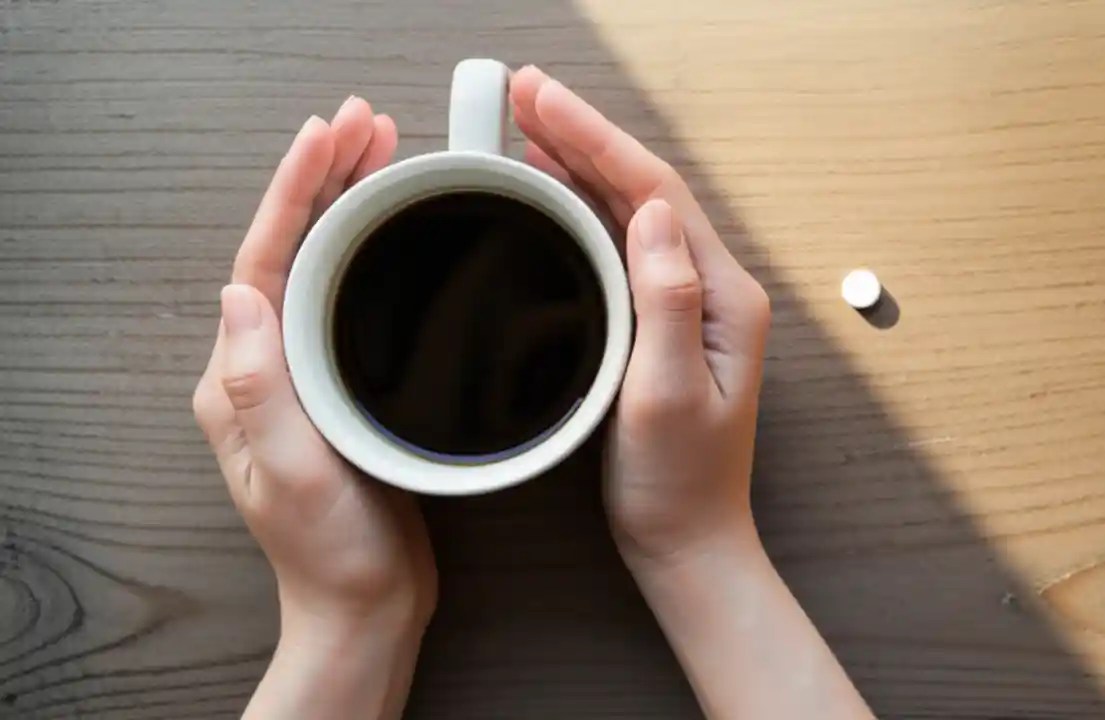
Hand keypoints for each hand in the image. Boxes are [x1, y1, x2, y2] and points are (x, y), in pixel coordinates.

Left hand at [192, 98, 435, 638]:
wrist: (367, 603)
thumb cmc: (334, 549)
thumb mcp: (295, 471)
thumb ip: (263, 385)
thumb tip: (241, 290)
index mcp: (243, 380)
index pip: (263, 262)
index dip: (295, 192)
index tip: (329, 138)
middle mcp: (265, 367)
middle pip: (290, 249)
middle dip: (323, 180)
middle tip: (367, 125)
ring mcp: (301, 374)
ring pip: (320, 265)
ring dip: (346, 204)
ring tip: (381, 155)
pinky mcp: (338, 384)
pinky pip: (347, 295)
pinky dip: (368, 248)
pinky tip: (394, 229)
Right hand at [509, 67, 771, 562]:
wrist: (686, 540)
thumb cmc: (677, 482)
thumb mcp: (668, 396)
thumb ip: (667, 300)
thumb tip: (646, 212)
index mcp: (724, 295)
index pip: (656, 193)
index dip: (597, 138)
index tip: (541, 100)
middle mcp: (712, 288)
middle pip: (644, 189)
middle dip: (584, 136)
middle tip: (523, 93)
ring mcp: (689, 304)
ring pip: (631, 213)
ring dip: (582, 165)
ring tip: (528, 126)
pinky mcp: (663, 324)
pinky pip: (621, 249)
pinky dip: (583, 212)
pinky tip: (552, 195)